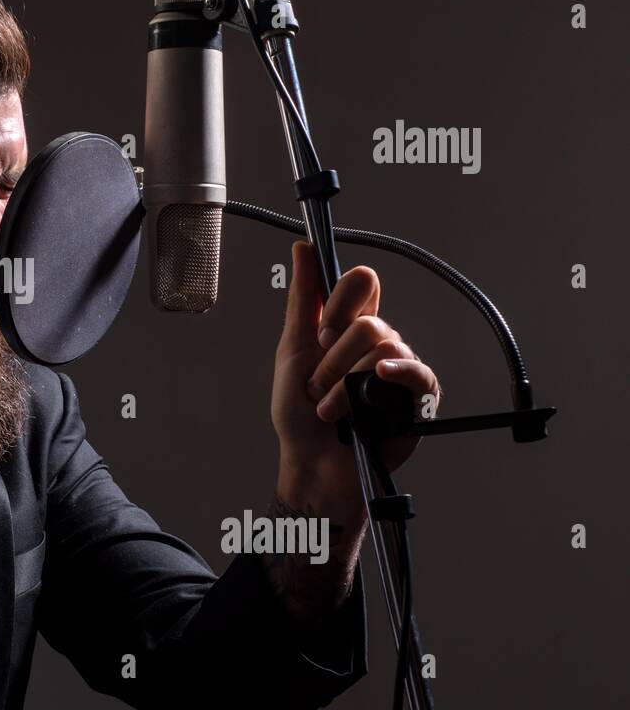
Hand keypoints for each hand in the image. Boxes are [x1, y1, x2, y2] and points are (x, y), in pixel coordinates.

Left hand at [271, 240, 439, 525]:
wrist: (313, 463)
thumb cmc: (299, 414)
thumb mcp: (292, 350)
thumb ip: (304, 299)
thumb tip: (303, 247)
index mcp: (349, 326)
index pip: (362, 283)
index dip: (341, 302)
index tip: (321, 332)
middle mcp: (379, 342)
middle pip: (369, 320)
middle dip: (332, 359)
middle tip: (317, 385)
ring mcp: (400, 368)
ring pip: (384, 347)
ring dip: (344, 384)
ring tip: (332, 409)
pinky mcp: (418, 396)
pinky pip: (414, 371)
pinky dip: (390, 378)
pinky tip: (375, 388)